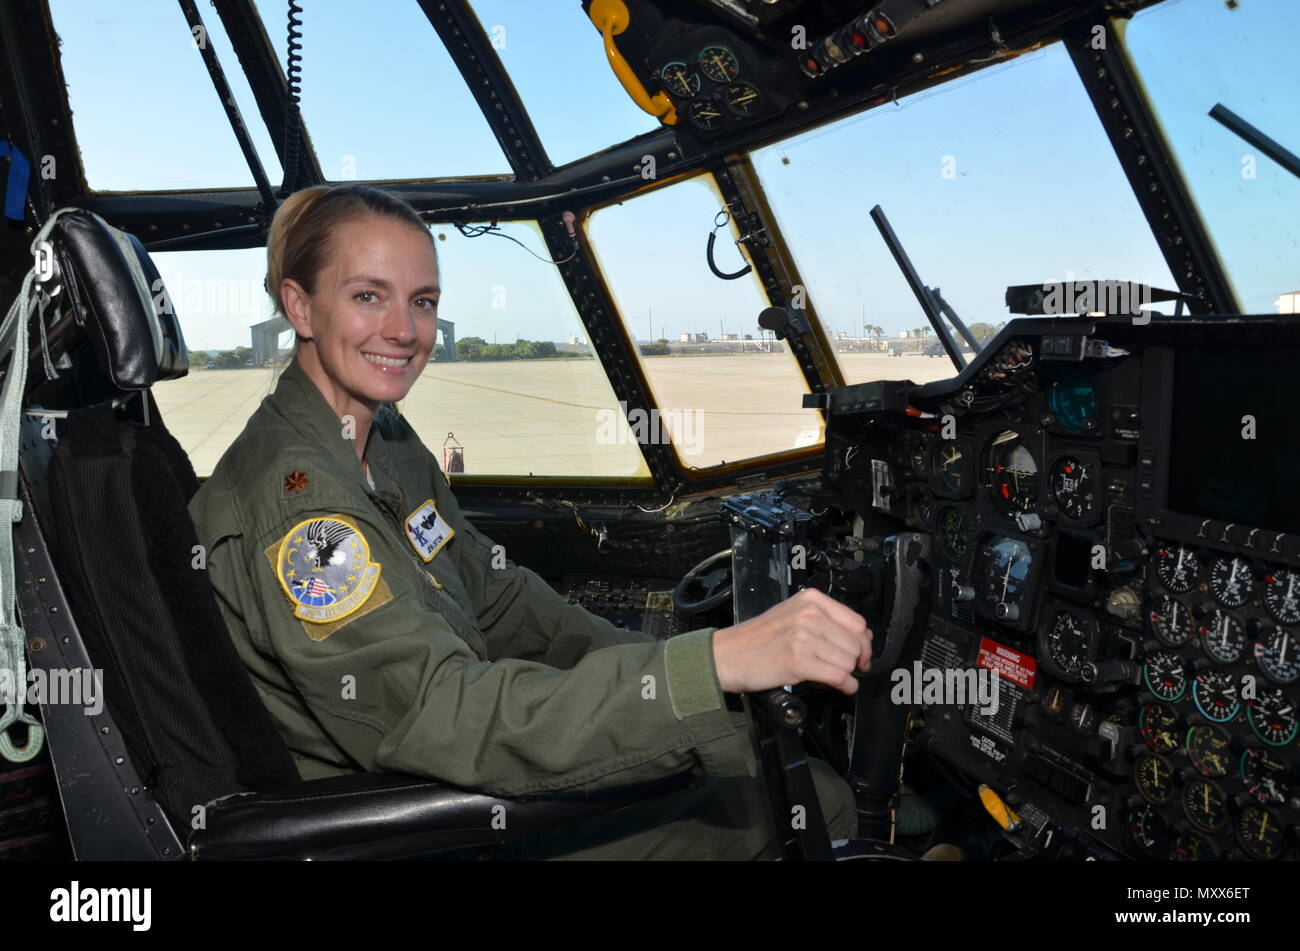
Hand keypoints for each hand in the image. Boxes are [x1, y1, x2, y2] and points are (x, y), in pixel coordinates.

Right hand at [711, 588, 872, 695]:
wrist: (728, 655)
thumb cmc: (758, 639)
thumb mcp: (793, 616)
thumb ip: (825, 621)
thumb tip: (862, 638)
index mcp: (811, 600)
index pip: (858, 623)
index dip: (864, 643)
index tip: (860, 655)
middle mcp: (810, 614)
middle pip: (856, 644)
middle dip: (855, 662)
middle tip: (844, 670)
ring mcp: (804, 636)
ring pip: (849, 661)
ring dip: (846, 675)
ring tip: (831, 677)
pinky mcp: (799, 661)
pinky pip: (839, 676)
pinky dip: (845, 686)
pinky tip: (839, 687)